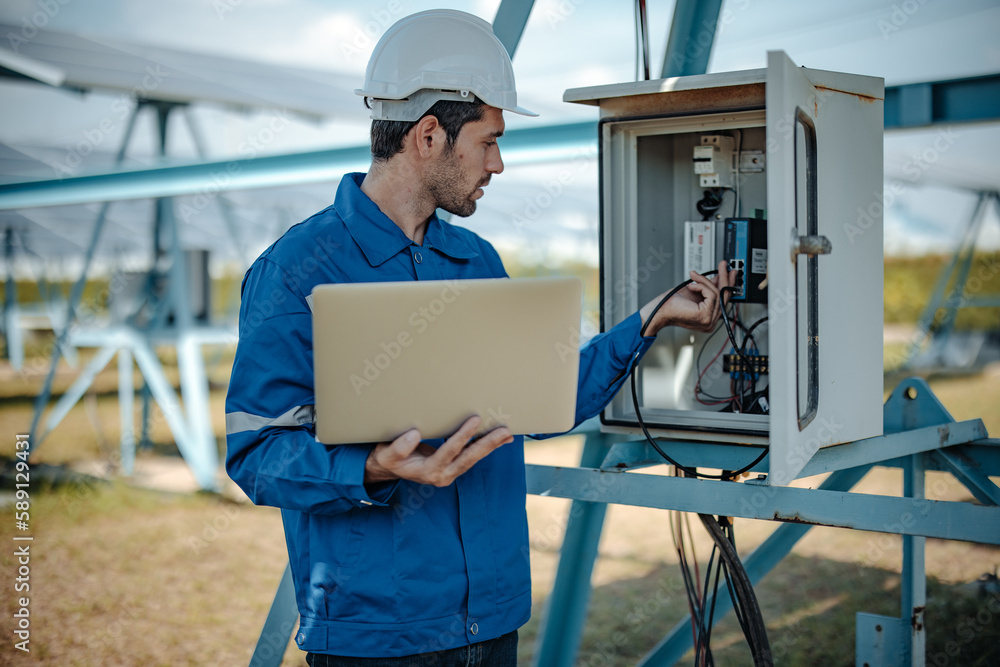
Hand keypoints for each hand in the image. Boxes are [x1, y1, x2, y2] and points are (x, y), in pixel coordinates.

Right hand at [364, 416, 512, 486]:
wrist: (390, 470)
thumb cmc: (388, 459)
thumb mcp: (387, 455)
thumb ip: (398, 448)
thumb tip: (414, 435)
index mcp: (428, 472)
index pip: (449, 451)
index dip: (462, 436)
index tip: (474, 420)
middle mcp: (442, 475)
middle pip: (468, 458)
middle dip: (487, 444)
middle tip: (503, 432)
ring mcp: (449, 473)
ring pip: (473, 459)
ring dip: (491, 446)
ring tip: (507, 434)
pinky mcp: (453, 468)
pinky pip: (471, 457)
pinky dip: (485, 447)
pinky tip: (499, 439)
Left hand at [639, 260, 731, 336]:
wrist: (659, 310)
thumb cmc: (671, 304)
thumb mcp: (694, 291)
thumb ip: (707, 287)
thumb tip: (718, 277)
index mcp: (708, 318)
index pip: (723, 300)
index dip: (727, 284)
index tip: (728, 272)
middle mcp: (711, 322)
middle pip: (724, 297)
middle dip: (724, 278)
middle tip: (723, 265)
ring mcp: (709, 321)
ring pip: (717, 293)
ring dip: (705, 281)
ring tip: (694, 276)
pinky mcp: (705, 315)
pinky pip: (711, 294)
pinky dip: (701, 286)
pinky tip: (692, 285)